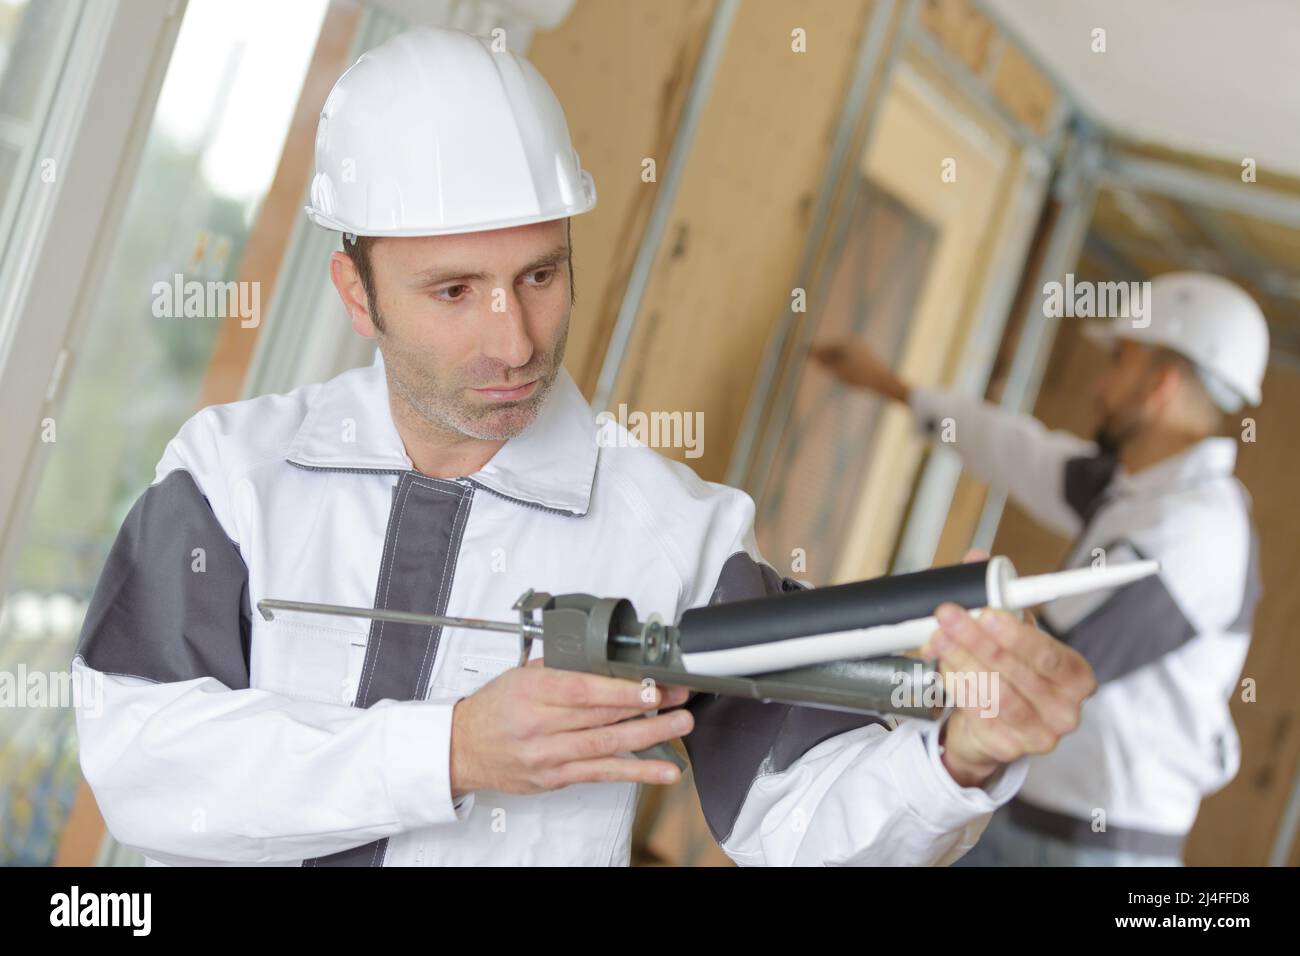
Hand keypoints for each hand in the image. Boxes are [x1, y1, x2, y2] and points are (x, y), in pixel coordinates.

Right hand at [449, 659, 692, 796]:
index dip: (621, 691)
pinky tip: (664, 770)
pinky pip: (603, 774)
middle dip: (646, 706)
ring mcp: (549, 756)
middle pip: (600, 717)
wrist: (463, 748)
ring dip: (650, 736)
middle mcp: (539, 726)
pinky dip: (638, 772)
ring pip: (606, 746)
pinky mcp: (556, 778)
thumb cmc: (495, 707)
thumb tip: (609, 658)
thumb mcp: (522, 674)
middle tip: (679, 696)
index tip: (652, 686)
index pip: (583, 691)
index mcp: (532, 692)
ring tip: (680, 724)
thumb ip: (563, 666)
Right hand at [810, 338, 910, 402]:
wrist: (883, 381)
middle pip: (834, 348)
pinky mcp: (868, 356)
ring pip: (843, 353)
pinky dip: (842, 362)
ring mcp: (862, 348)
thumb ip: (825, 363)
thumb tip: (815, 358)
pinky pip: (850, 357)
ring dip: (833, 359)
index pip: (826, 346)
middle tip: (812, 358)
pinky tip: (840, 370)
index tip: (804, 351)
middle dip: (824, 354)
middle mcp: (855, 342)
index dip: (815, 350)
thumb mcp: (838, 371)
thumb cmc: (859, 376)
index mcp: (846, 342)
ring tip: (824, 366)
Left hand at [921, 554, 1095, 788]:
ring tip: (938, 639)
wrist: (988, 729)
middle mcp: (1065, 708)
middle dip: (976, 639)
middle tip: (948, 616)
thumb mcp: (1004, 635)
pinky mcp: (1010, 748)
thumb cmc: (1004, 675)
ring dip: (962, 661)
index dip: (1018, 633)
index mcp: (1074, 674)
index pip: (1050, 653)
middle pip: (1017, 670)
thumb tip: (976, 559)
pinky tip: (943, 667)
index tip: (988, 612)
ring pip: (995, 692)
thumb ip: (994, 597)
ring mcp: (1040, 734)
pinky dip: (957, 685)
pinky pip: (978, 712)